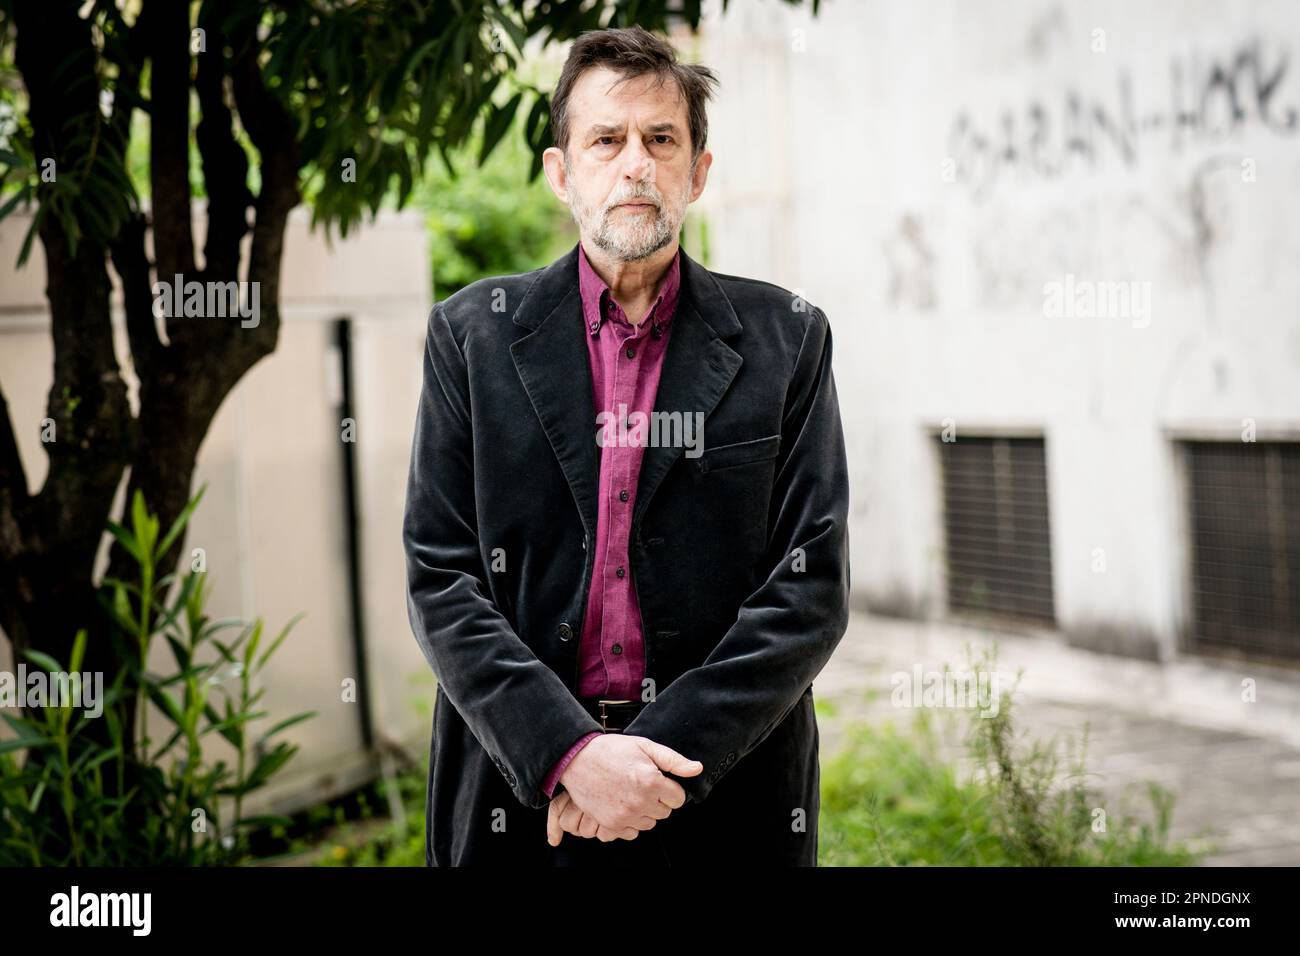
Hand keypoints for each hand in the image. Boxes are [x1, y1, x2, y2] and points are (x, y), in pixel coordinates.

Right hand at [547, 733, 702, 843]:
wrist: (577, 759)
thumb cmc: (611, 750)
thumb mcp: (645, 746)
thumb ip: (673, 760)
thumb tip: (697, 769)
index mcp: (651, 781)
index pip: (678, 799)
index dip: (670, 788)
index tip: (658, 780)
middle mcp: (640, 802)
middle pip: (664, 812)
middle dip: (658, 799)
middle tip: (641, 785)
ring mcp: (625, 815)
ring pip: (649, 823)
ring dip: (644, 811)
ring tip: (630, 793)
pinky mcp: (611, 824)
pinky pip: (632, 833)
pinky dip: (630, 822)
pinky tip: (621, 805)